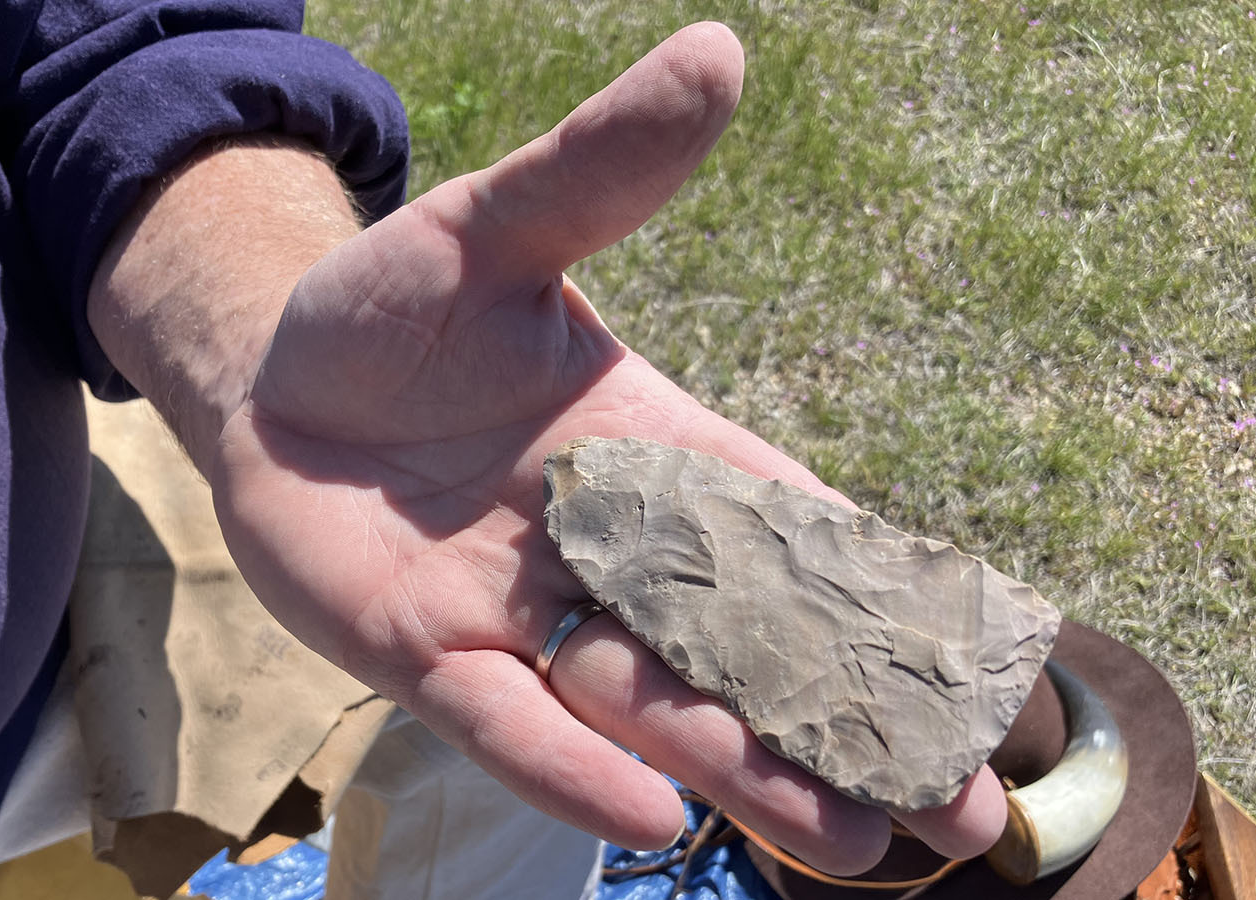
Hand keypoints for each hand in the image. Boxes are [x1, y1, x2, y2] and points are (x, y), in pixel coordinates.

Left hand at [206, 23, 1006, 872]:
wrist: (273, 377)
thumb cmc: (398, 307)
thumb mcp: (498, 225)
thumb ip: (600, 168)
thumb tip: (717, 52)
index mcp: (654, 456)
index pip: (792, 535)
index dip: (883, 598)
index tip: (982, 661)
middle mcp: (605, 555)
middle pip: (748, 651)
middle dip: (850, 726)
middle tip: (965, 810)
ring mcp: (516, 613)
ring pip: (649, 703)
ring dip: (746, 768)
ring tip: (850, 841)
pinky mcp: (422, 654)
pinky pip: (504, 720)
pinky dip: (572, 764)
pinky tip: (651, 812)